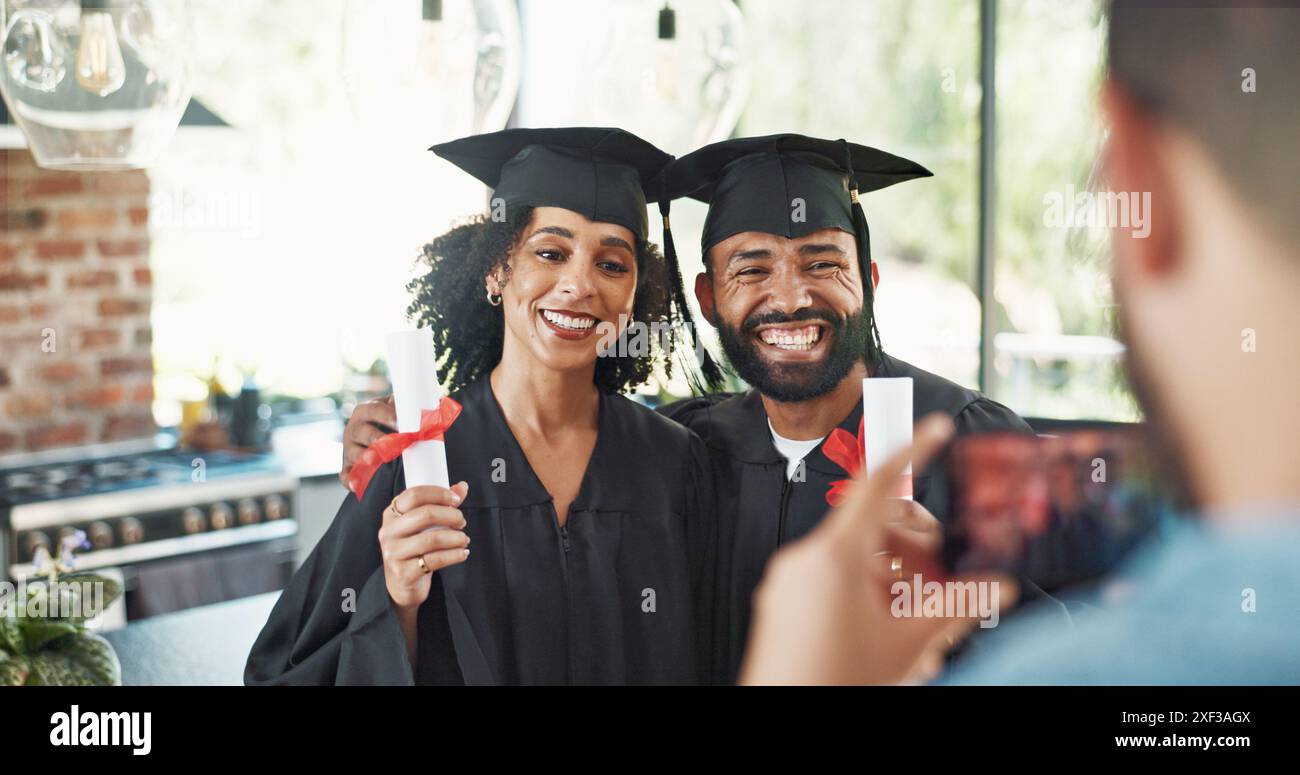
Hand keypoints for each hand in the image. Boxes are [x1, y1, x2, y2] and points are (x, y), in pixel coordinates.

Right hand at [341, 395, 396, 490]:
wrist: (381, 439)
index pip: (373, 410)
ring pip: (353, 453)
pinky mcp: (348, 467)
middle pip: (361, 432)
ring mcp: (349, 449)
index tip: (398, 422)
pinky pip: (346, 474)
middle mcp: (354, 429)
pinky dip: (350, 480)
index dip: (385, 415)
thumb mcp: (395, 410)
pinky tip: (357, 485)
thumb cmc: (393, 422)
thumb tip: (420, 414)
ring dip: (363, 457)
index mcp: (365, 412)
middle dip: (374, 437)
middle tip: (389, 444)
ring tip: (375, 460)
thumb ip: (404, 408)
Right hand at [378, 482, 469, 611]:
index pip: (414, 495)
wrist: (401, 584)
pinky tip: (462, 553)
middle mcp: (388, 532)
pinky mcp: (403, 572)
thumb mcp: (421, 525)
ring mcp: (393, 553)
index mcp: (391, 514)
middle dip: (451, 516)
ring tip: (464, 539)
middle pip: (426, 515)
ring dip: (456, 537)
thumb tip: (462, 487)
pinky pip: (435, 560)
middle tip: (462, 522)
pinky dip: (454, 555)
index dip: (439, 494)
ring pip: (432, 539)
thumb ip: (441, 505)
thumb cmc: (414, 548)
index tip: (456, 500)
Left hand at [739, 415, 1016, 684]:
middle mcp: (803, 560)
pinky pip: (829, 582)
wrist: (780, 725)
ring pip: (853, 560)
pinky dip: (864, 595)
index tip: (936, 429)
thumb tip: (1000, 585)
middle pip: (872, 526)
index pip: (877, 483)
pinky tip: (887, 631)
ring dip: (892, 580)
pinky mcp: (780, 604)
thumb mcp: (908, 646)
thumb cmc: (833, 686)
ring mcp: (787, 583)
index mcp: (832, 556)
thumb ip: (958, 607)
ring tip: (916, 624)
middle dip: (913, 544)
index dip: (912, 450)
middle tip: (941, 571)